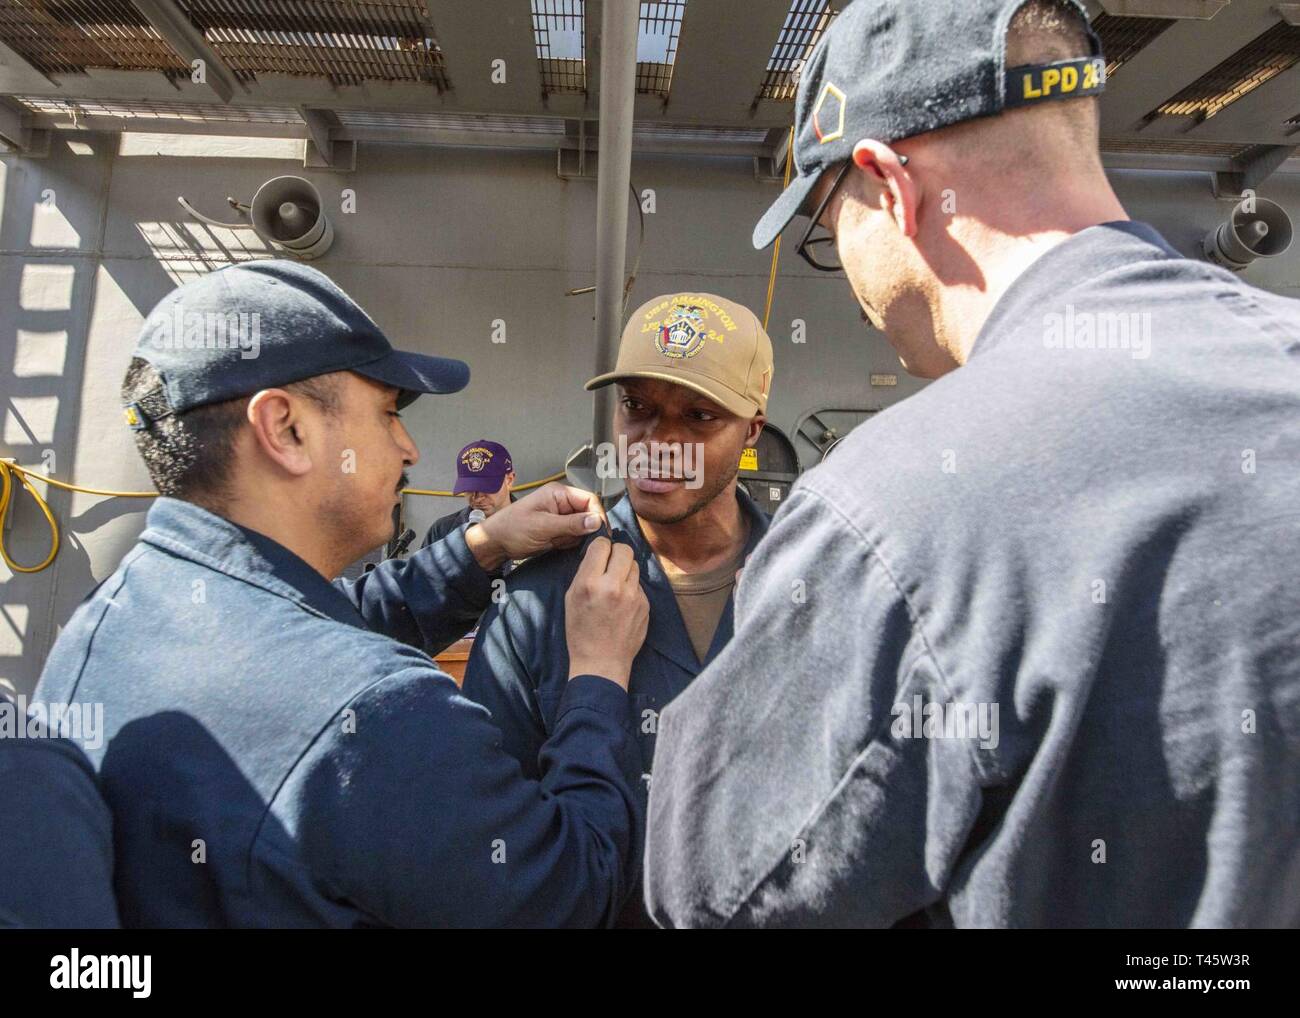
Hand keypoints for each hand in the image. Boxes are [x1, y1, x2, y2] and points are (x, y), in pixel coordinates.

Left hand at [465, 483, 607, 570]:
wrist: (495, 543)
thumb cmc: (513, 529)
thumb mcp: (543, 526)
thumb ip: (571, 524)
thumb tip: (597, 521)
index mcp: (559, 494)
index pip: (590, 500)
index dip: (598, 516)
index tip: (601, 534)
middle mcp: (563, 503)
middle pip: (589, 514)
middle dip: (587, 529)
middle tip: (585, 544)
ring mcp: (561, 517)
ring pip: (584, 527)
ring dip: (579, 538)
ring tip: (565, 544)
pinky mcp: (559, 530)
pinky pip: (575, 536)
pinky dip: (572, 544)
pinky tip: (561, 547)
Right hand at [565, 538, 647, 689]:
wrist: (601, 662)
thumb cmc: (581, 632)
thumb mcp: (571, 599)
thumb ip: (584, 572)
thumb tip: (597, 552)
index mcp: (589, 583)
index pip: (601, 544)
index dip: (600, 546)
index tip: (599, 553)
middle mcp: (613, 586)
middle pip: (624, 549)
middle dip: (616, 553)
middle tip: (610, 564)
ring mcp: (632, 596)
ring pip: (634, 565)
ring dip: (625, 569)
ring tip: (615, 584)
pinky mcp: (645, 604)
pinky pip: (639, 584)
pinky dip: (631, 588)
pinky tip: (622, 603)